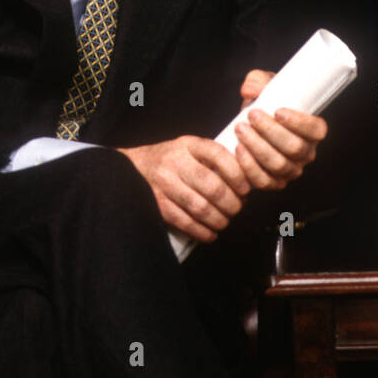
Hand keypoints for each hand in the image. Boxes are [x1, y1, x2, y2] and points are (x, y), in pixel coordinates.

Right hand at [116, 136, 251, 242]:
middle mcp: (176, 162)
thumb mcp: (190, 149)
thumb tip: (244, 181)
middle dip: (232, 203)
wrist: (132, 167)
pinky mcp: (158, 204)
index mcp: (188, 144)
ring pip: (201, 208)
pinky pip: (186, 222)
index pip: (218, 155)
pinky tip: (211, 233)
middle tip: (237, 208)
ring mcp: (165, 184)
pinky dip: (203, 232)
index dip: (237, 174)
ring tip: (225, 221)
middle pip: (213, 187)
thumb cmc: (170, 160)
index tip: (245, 188)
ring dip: (219, 219)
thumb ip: (213, 159)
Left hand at [234, 68, 327, 190]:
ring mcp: (291, 170)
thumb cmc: (265, 103)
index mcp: (312, 130)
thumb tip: (250, 89)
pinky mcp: (273, 182)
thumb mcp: (264, 85)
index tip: (278, 111)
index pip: (317, 130)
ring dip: (257, 146)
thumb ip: (258, 81)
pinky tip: (239, 149)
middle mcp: (306, 153)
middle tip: (252, 115)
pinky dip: (249, 166)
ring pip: (279, 164)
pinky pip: (264, 181)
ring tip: (241, 129)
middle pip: (294, 148)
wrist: (250, 123)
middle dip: (271, 131)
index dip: (300, 123)